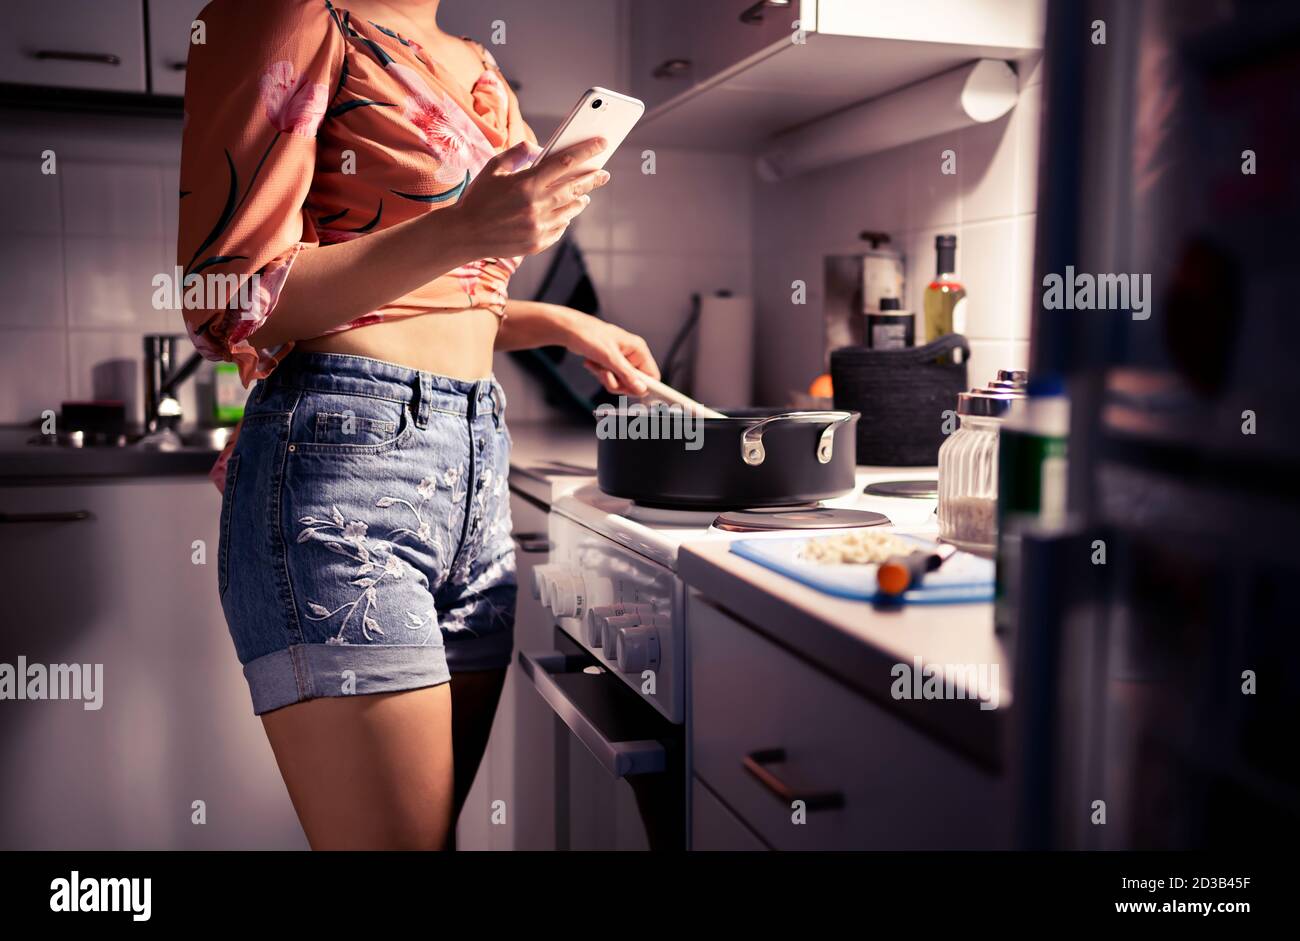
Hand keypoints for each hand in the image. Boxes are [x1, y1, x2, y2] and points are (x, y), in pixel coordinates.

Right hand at [449, 138, 610, 257]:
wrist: (464, 234)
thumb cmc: (479, 197)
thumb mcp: (494, 167)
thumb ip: (518, 153)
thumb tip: (540, 148)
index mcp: (526, 183)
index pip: (565, 162)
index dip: (587, 151)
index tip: (602, 144)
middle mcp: (536, 205)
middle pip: (575, 187)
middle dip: (593, 178)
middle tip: (604, 173)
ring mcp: (538, 226)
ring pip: (571, 210)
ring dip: (580, 199)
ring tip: (585, 193)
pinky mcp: (537, 243)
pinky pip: (560, 228)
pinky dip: (565, 218)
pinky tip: (565, 213)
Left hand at [558, 310, 659, 395]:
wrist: (571, 330)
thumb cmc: (590, 336)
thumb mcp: (610, 357)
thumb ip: (626, 374)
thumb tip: (641, 389)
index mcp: (638, 350)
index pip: (652, 375)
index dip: (645, 386)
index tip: (634, 393)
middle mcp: (632, 355)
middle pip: (635, 383)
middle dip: (618, 383)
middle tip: (606, 375)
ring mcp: (621, 360)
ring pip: (621, 382)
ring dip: (606, 378)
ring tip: (597, 366)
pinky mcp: (611, 363)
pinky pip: (610, 378)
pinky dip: (600, 374)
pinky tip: (592, 363)